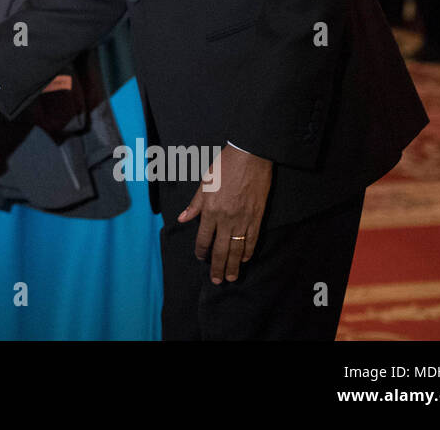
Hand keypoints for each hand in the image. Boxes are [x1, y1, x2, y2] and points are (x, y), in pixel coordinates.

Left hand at [177, 144, 272, 283]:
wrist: (250, 157)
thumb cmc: (224, 167)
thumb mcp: (204, 183)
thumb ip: (194, 204)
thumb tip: (182, 219)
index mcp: (210, 210)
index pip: (204, 238)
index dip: (201, 251)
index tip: (200, 258)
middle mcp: (226, 218)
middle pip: (220, 249)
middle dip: (217, 266)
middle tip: (217, 281)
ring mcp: (243, 219)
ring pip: (237, 248)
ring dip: (234, 265)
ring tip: (232, 277)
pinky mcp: (257, 217)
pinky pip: (252, 239)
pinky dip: (248, 250)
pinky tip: (245, 258)